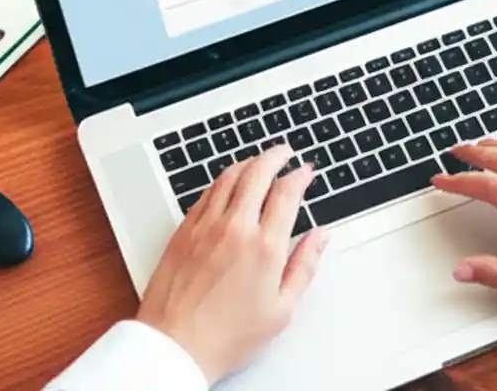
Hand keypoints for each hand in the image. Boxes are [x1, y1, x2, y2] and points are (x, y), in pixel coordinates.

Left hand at [137, 147, 328, 382]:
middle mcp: (235, 228)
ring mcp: (205, 226)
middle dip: (274, 156)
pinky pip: (205, 193)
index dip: (299, 175)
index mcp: (264, 247)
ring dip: (247, 163)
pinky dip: (221, 180)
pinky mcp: (183, 231)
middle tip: (284, 152)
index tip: (306, 171)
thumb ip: (305, 265)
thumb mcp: (282, 309)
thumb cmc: (227, 336)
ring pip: (228, 177)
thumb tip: (320, 236)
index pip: (286, 193)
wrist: (176, 345)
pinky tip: (226, 183)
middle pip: (257, 173)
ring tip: (258, 161)